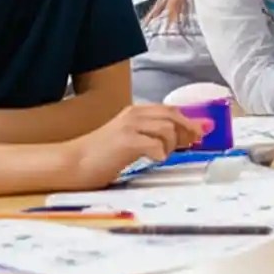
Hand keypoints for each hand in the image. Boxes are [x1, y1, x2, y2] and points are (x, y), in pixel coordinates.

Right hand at [63, 105, 208, 188]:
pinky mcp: (125, 141)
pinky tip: (154, 160)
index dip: (188, 120)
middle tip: (193, 143)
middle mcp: (134, 115)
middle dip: (188, 129)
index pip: (170, 110)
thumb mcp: (129, 140)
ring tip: (162, 155)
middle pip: (173, 115)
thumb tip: (183, 138)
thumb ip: (153, 136)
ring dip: (171, 145)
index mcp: (135, 112)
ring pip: (167, 128)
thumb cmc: (100, 156)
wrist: (72, 163)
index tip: (201, 132)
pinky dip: (160, 153)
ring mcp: (129, 126)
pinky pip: (155, 144)